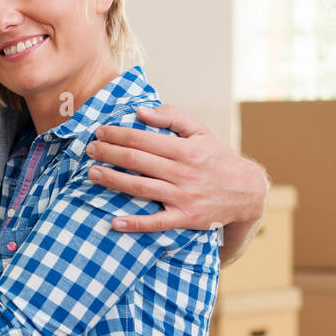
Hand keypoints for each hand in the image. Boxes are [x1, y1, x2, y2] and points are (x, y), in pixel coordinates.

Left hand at [85, 103, 268, 232]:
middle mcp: (183, 173)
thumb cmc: (217, 158)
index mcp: (185, 150)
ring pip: (141, 188)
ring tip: (92, 173)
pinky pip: (157, 222)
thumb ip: (172, 117)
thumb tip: (140, 111)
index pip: (143, 140)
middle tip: (89, 150)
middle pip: (137, 162)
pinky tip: (115, 223)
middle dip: (109, 154)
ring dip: (113, 181)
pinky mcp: (185, 218)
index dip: (118, 135)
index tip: (99, 132)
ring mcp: (184, 197)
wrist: (246, 191)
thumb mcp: (200, 131)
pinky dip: (136, 223)